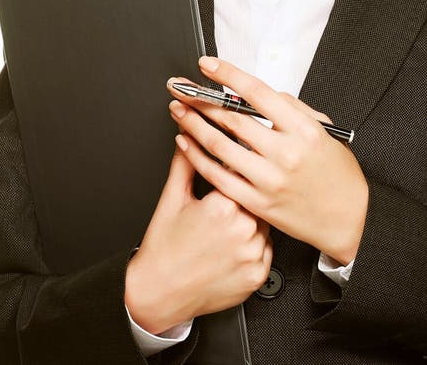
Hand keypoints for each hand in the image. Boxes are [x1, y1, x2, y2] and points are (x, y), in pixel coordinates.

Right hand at [124, 132, 272, 334]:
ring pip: (263, 220)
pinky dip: (254, 243)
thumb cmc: (164, 248)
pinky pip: (266, 247)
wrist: (160, 292)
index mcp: (222, 206)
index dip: (233, 169)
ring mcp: (252, 254)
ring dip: (251, 217)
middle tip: (224, 204)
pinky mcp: (258, 273)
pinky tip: (232, 244)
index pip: (240, 172)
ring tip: (226, 226)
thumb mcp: (173, 198)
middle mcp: (242, 230)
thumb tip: (189, 134)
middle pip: (255, 195)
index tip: (230, 167)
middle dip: (242, 194)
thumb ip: (186, 162)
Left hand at [167, 56, 368, 264]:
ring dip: (192, 124)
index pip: (256, 93)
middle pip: (231, 118)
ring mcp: (269, 180)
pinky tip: (185, 142)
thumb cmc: (337, 172)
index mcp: (302, 129)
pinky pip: (219, 177)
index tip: (206, 64)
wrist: (349, 219)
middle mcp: (285, 153)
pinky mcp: (257, 203)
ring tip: (177, 110)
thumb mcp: (324, 130)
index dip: (227, 75)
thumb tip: (257, 94)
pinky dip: (198, 157)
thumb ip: (291, 108)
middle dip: (199, 98)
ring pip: (219, 146)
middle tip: (180, 87)